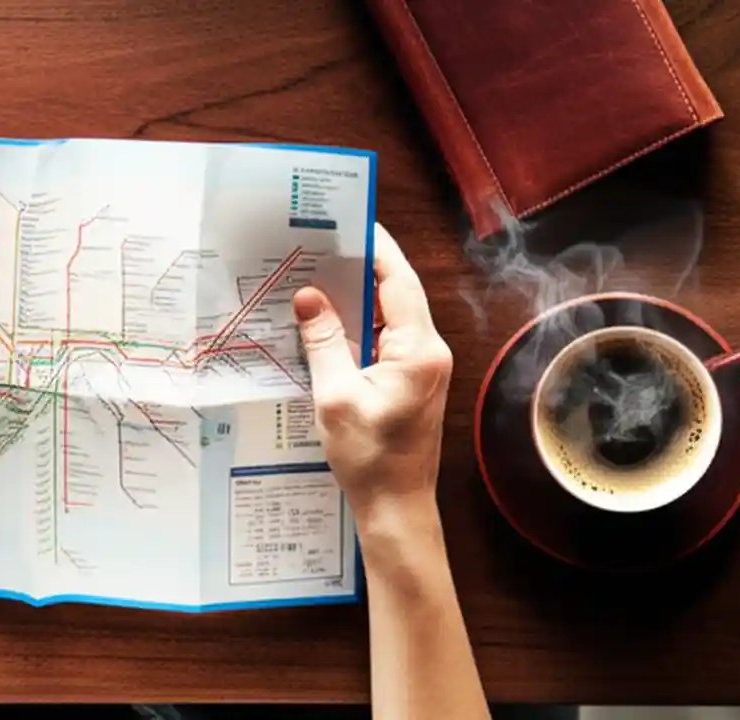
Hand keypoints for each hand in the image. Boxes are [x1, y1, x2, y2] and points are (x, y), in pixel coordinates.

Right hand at [294, 223, 452, 519]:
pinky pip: (388, 337)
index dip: (375, 248)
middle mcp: (430, 351)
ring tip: (318, 276)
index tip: (349, 222)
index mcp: (419, 351)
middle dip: (361, 267)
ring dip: (358, 297)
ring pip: (391, 314)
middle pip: (397, 291)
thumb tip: (308, 296)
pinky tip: (330, 321)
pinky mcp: (414, 379)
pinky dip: (361, 325)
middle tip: (321, 245)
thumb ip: (323, 341)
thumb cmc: (370, 460)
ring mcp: (425, 365)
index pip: (398, 280)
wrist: (396, 507)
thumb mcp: (335, 397)